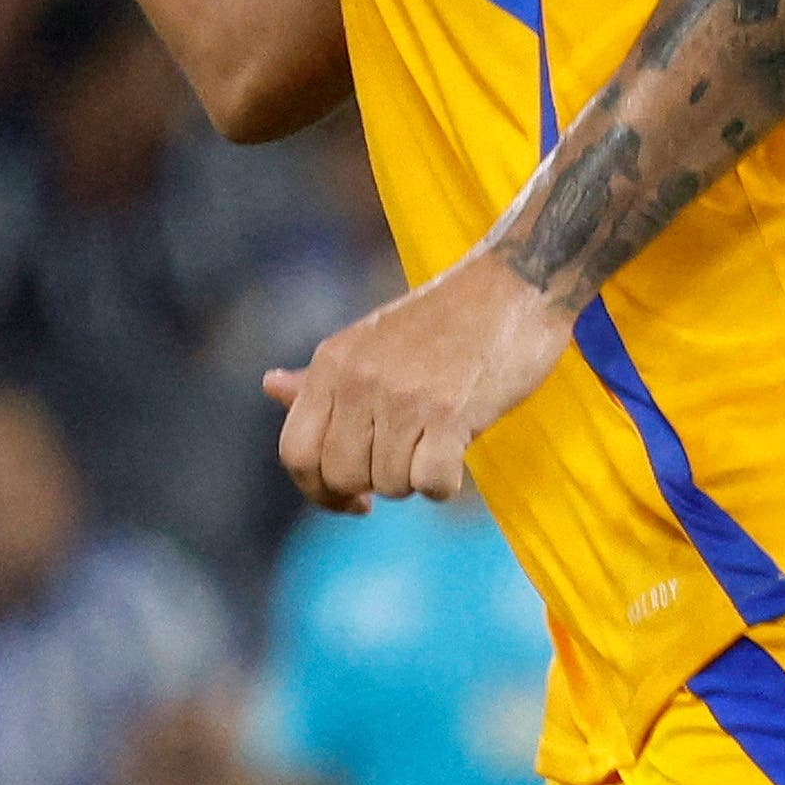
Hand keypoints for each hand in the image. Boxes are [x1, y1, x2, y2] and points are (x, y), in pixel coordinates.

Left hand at [260, 248, 572, 512]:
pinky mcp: (448, 412)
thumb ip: (322, 378)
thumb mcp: (369, 340)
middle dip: (372, 487)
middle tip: (404, 465)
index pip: (294, 451)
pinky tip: (457, 454)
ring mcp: (401, 396)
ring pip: (388, 484)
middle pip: (340, 475)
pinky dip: (445, 484)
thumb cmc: (444, 319)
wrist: (513, 285)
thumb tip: (271, 387)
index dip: (316, 490)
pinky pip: (430, 484)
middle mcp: (357, 380)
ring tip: (437, 441)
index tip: (352, 499)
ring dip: (414, 479)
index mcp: (331, 362)